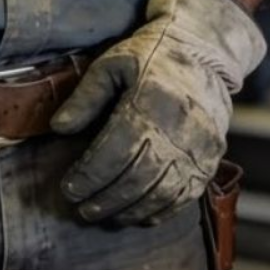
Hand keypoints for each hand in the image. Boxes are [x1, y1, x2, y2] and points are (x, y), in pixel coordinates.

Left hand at [51, 0, 264, 226]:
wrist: (203, 54)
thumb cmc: (150, 56)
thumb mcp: (112, 63)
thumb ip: (86, 97)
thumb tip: (58, 128)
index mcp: (151, 100)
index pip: (115, 150)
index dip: (90, 175)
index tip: (69, 188)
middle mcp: (179, 128)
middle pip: (137, 178)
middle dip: (105, 199)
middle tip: (82, 209)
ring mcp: (199, 147)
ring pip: (161, 193)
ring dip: (129, 211)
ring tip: (105, 215)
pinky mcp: (211, 159)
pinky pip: (185, 196)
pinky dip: (160, 211)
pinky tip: (139, 216)